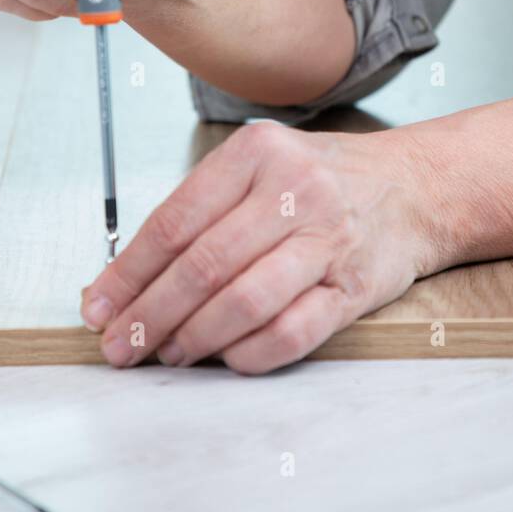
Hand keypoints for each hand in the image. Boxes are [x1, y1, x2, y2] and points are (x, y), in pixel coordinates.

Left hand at [80, 119, 451, 373]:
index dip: (128, 273)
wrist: (414, 186)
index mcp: (257, 153)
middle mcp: (295, 190)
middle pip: (204, 264)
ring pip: (245, 300)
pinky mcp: (355, 285)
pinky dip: (250, 353)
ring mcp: (329, 238)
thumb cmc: (321, 181)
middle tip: (120, 346)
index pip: (176, 221)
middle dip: (150, 315)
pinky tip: (226, 358)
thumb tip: (124, 279)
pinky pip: (293, 330)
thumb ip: (200, 212)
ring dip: (195, 336)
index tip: (98, 307)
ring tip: (168, 354)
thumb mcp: (259, 167)